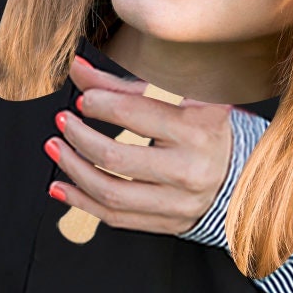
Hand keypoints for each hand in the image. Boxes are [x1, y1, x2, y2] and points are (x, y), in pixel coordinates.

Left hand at [45, 54, 234, 236]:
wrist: (238, 170)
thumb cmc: (200, 126)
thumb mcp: (175, 97)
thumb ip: (122, 84)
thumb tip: (77, 69)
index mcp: (199, 129)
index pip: (135, 113)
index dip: (99, 103)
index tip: (83, 98)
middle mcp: (193, 169)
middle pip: (116, 157)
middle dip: (78, 137)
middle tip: (61, 121)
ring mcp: (181, 203)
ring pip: (111, 193)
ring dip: (72, 170)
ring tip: (54, 148)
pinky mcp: (170, 223)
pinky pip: (116, 218)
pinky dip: (81, 202)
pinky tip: (60, 186)